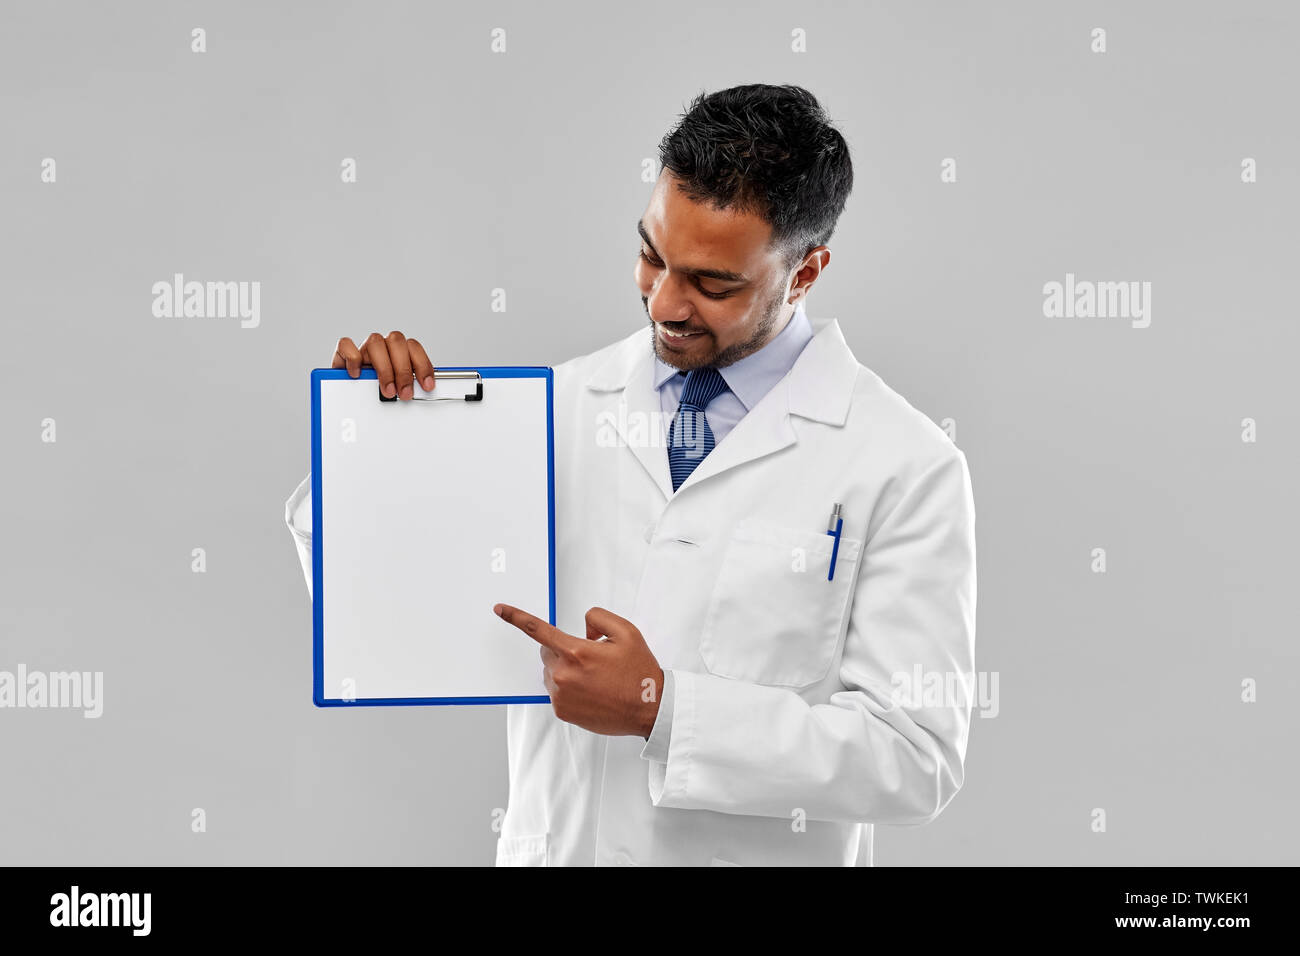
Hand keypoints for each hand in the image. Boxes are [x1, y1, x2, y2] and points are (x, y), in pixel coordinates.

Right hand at [330, 331, 435, 400]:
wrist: (350, 397)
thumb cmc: (377, 393)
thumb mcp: (397, 391)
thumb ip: (408, 387)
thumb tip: (423, 392)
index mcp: (398, 352)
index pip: (413, 347)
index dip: (422, 365)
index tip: (426, 385)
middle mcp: (382, 347)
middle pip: (397, 341)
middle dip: (404, 370)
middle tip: (405, 393)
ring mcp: (363, 349)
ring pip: (375, 341)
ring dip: (384, 368)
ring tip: (387, 390)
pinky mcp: (342, 354)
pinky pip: (346, 344)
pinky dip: (353, 358)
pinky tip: (357, 374)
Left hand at [493, 604, 663, 738]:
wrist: (649, 708)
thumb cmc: (639, 672)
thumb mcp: (626, 632)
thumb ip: (598, 618)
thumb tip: (582, 629)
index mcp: (577, 652)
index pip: (538, 630)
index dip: (516, 617)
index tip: (500, 609)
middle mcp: (563, 674)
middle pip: (547, 652)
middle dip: (563, 649)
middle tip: (591, 658)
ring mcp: (560, 695)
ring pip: (550, 672)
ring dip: (565, 669)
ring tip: (595, 678)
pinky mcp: (562, 711)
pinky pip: (555, 691)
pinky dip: (568, 688)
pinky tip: (591, 691)